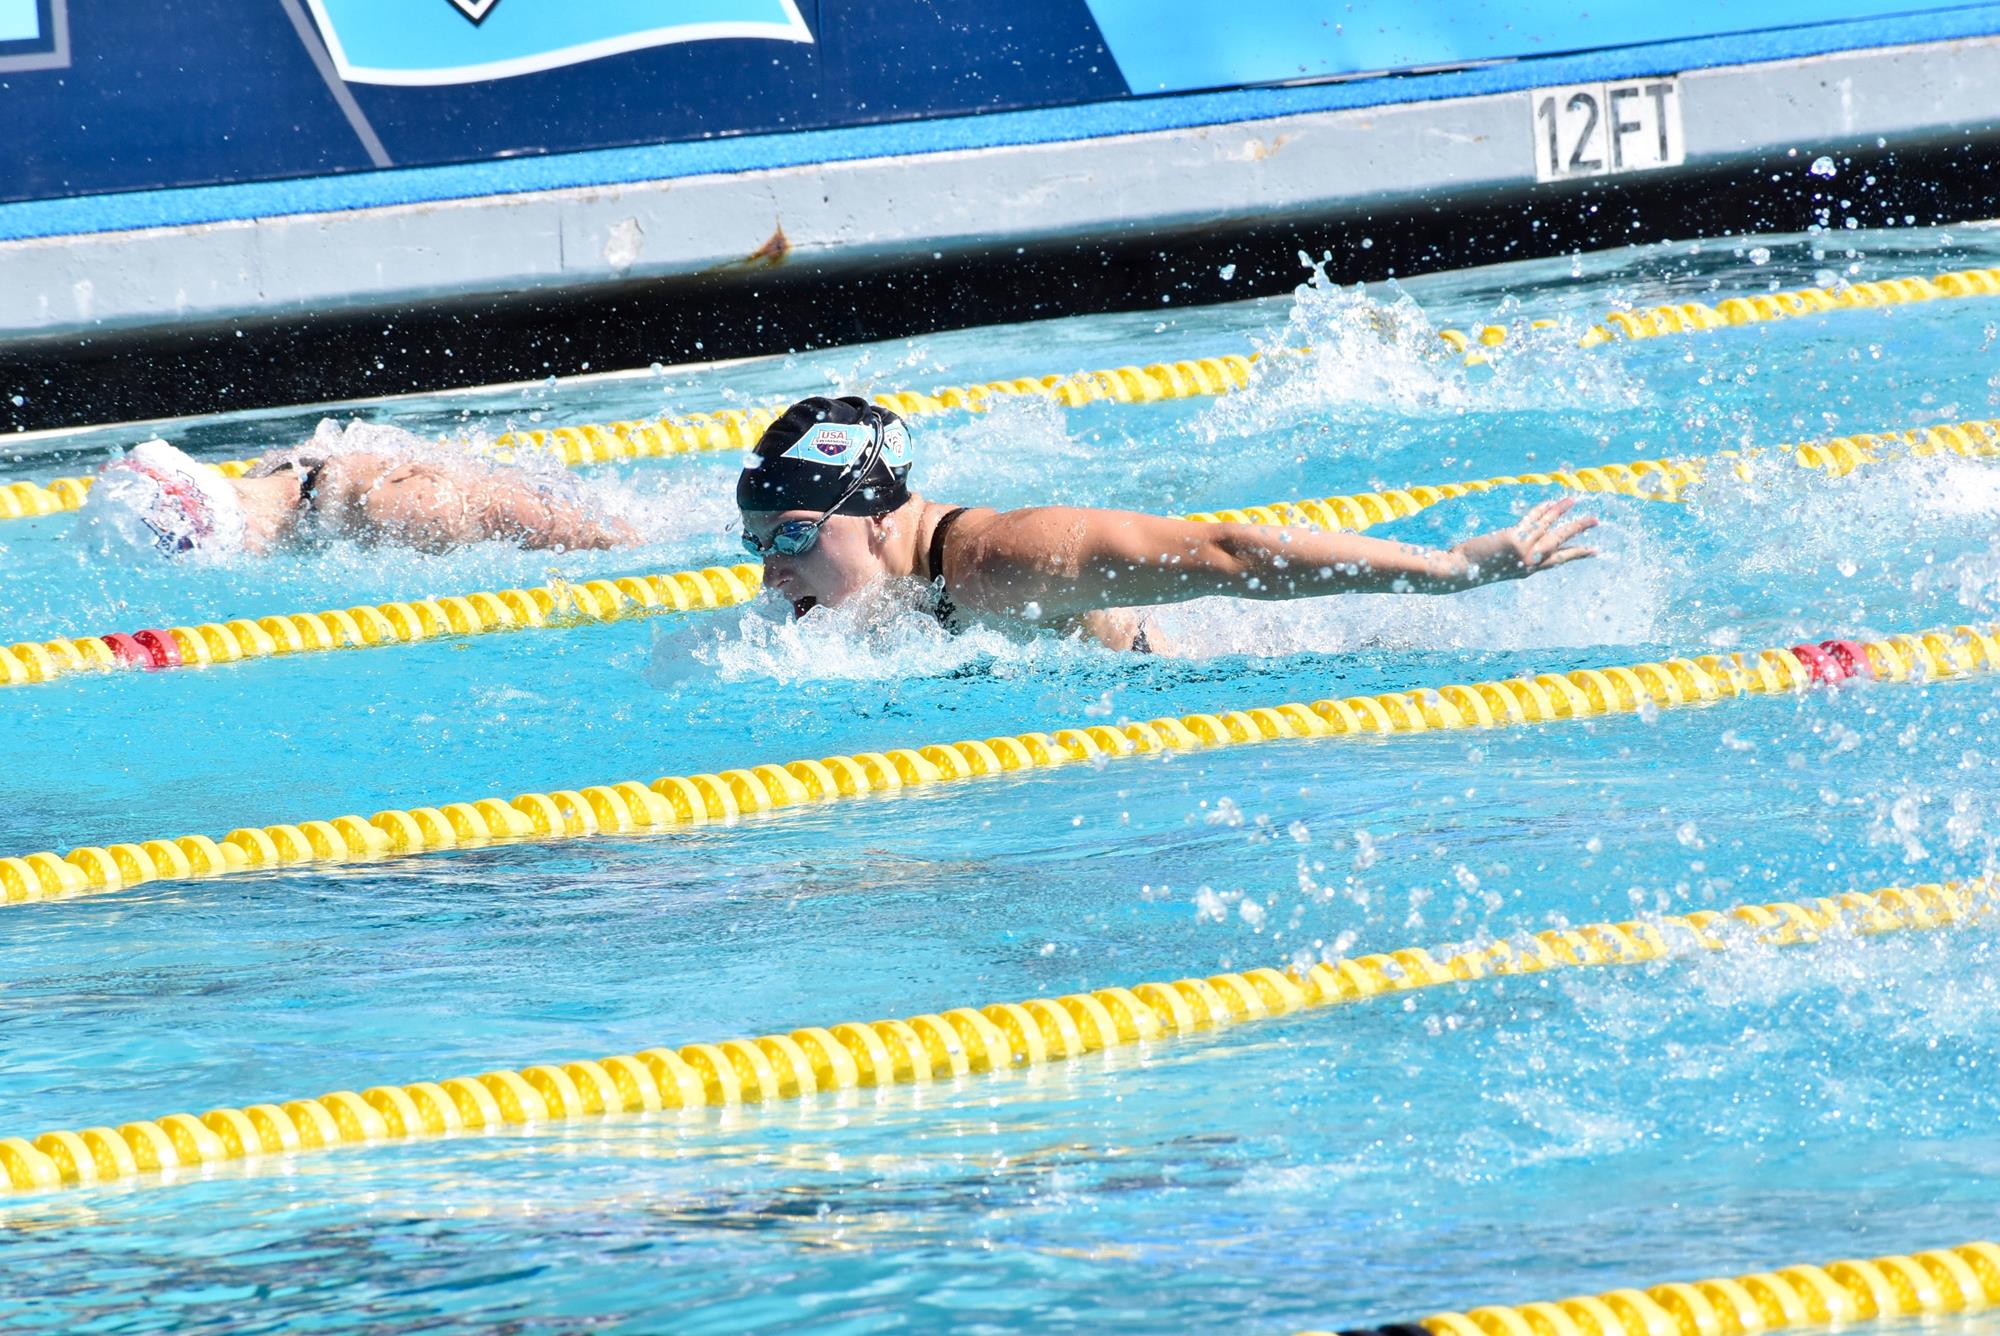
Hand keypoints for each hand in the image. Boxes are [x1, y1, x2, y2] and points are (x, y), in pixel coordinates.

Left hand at [1450, 495, 1597, 584]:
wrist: (1459, 571)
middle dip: (1579, 530)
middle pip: (1561, 542)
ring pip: (1548, 527)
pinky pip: (1532, 520)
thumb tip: (1522, 541)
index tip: (1594, 550)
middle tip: (1597, 520)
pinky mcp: (1514, 540)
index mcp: (1528, 570)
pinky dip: (1542, 509)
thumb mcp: (1500, 565)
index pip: (1558, 560)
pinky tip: (1551, 500)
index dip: (1576, 553)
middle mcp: (1530, 562)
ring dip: (1562, 512)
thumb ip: (1515, 555)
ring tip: (1575, 500)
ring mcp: (1524, 551)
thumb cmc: (1475, 568)